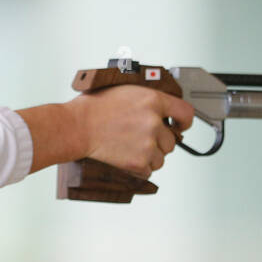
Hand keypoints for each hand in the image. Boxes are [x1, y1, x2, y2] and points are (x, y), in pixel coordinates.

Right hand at [65, 85, 194, 179]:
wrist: (77, 126)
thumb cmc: (92, 108)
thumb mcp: (124, 91)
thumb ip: (146, 100)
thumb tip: (159, 110)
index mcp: (152, 100)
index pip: (185, 112)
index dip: (184, 122)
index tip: (181, 126)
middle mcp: (154, 122)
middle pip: (171, 140)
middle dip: (158, 142)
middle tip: (140, 139)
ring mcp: (148, 143)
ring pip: (161, 158)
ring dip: (149, 156)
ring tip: (129, 148)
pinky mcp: (138, 161)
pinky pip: (148, 170)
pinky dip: (139, 168)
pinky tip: (126, 157)